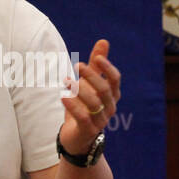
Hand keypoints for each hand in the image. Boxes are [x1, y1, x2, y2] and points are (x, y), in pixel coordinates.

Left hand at [59, 39, 120, 154]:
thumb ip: (96, 65)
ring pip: (94, 103)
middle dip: (92, 76)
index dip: (108, 68)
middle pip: (105, 90)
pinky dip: (73, 106)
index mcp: (111, 95)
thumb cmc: (84, 107)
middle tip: (78, 65)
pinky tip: (63, 97)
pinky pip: (83, 118)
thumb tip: (103, 41)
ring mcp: (100, 120)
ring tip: (66, 80)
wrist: (76, 137)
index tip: (97, 57)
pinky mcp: (88, 131)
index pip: (115, 80)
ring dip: (80, 90)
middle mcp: (109, 107)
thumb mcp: (88, 84)